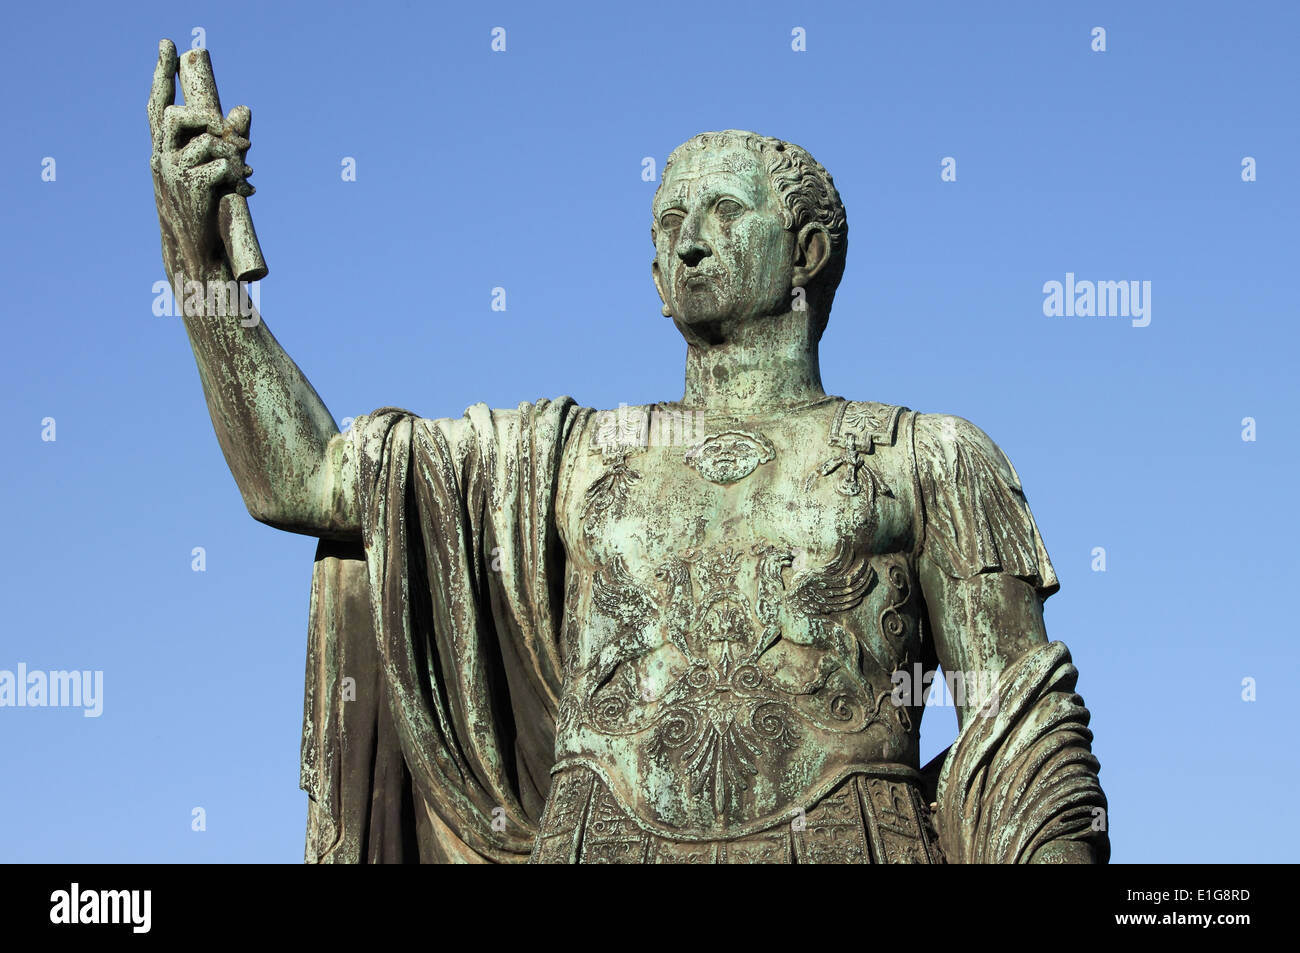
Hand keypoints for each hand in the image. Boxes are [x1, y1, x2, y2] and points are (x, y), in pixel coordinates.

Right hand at [147, 39, 254, 280]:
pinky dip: (237, 173)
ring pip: (206, 140)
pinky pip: (220, 165)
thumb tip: (245, 107)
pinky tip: (246, 187)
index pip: (157, 106)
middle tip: (232, 134)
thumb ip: (227, 140)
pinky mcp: (190, 188)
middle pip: (176, 116)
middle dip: (208, 118)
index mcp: (163, 152)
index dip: (161, 74)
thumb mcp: (213, 173)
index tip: (168, 44)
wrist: (198, 255)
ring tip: (246, 167)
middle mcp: (160, 159)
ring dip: (232, 151)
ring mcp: (171, 173)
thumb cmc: (206, 214)